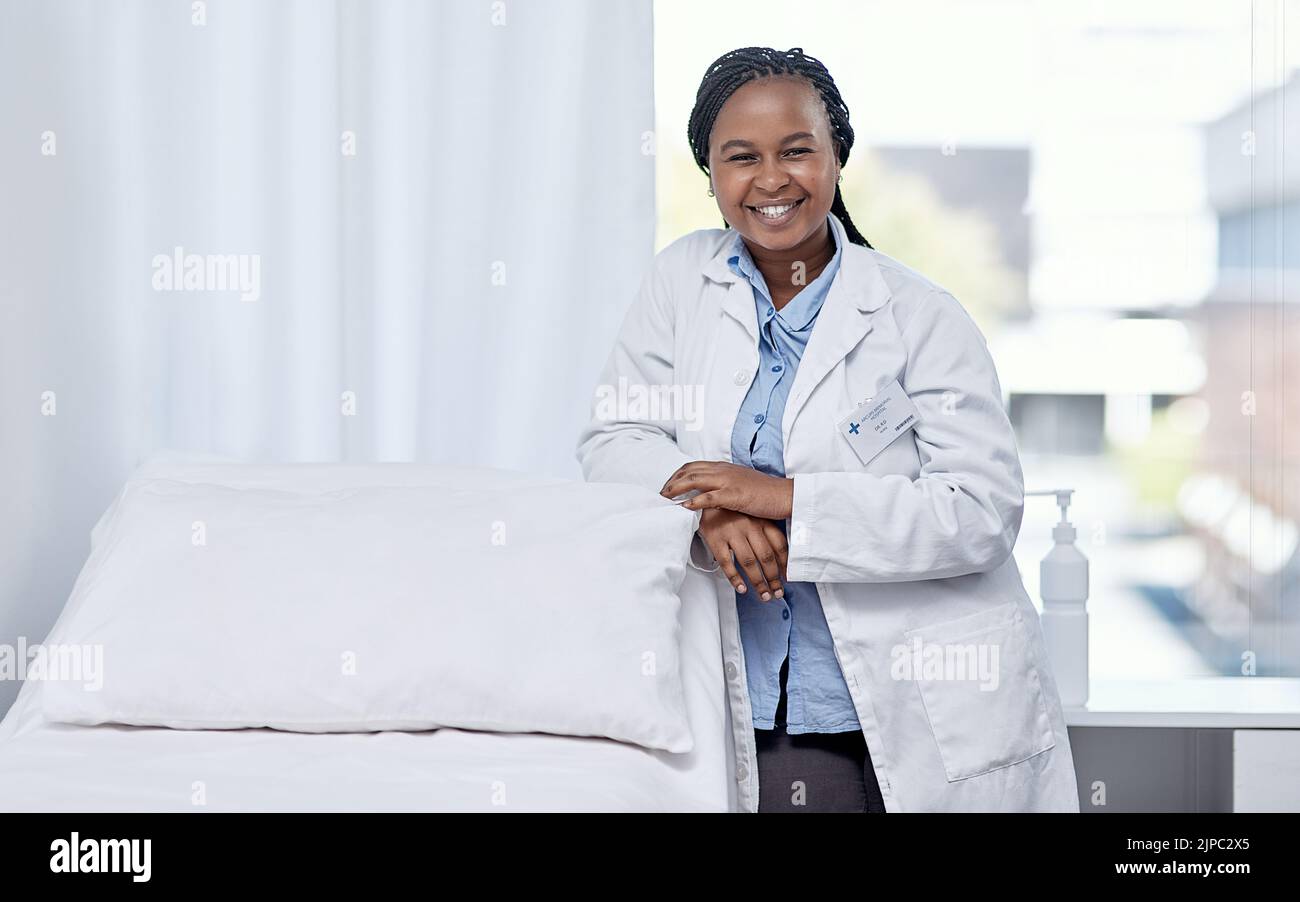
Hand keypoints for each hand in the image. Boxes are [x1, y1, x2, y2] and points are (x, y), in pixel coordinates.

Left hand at [660, 461, 793, 519]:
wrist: (784, 495)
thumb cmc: (764, 492)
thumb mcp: (739, 483)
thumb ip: (722, 484)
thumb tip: (707, 492)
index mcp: (723, 466)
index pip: (692, 466)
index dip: (676, 475)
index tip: (667, 487)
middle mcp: (722, 470)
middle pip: (688, 471)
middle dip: (671, 482)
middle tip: (660, 495)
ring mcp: (728, 481)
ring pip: (694, 480)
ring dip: (676, 489)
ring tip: (665, 499)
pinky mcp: (734, 495)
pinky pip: (709, 497)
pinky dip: (694, 501)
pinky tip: (684, 507)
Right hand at [696, 508, 787, 600]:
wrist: (705, 497)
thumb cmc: (732, 511)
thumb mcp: (753, 516)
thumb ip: (765, 534)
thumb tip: (781, 561)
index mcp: (761, 520)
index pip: (779, 545)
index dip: (785, 564)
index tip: (786, 578)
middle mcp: (749, 525)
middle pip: (766, 557)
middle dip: (773, 578)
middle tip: (777, 593)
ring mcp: (732, 532)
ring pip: (749, 562)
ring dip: (758, 582)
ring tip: (763, 595)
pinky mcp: (715, 538)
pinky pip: (727, 562)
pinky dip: (735, 578)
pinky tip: (742, 588)